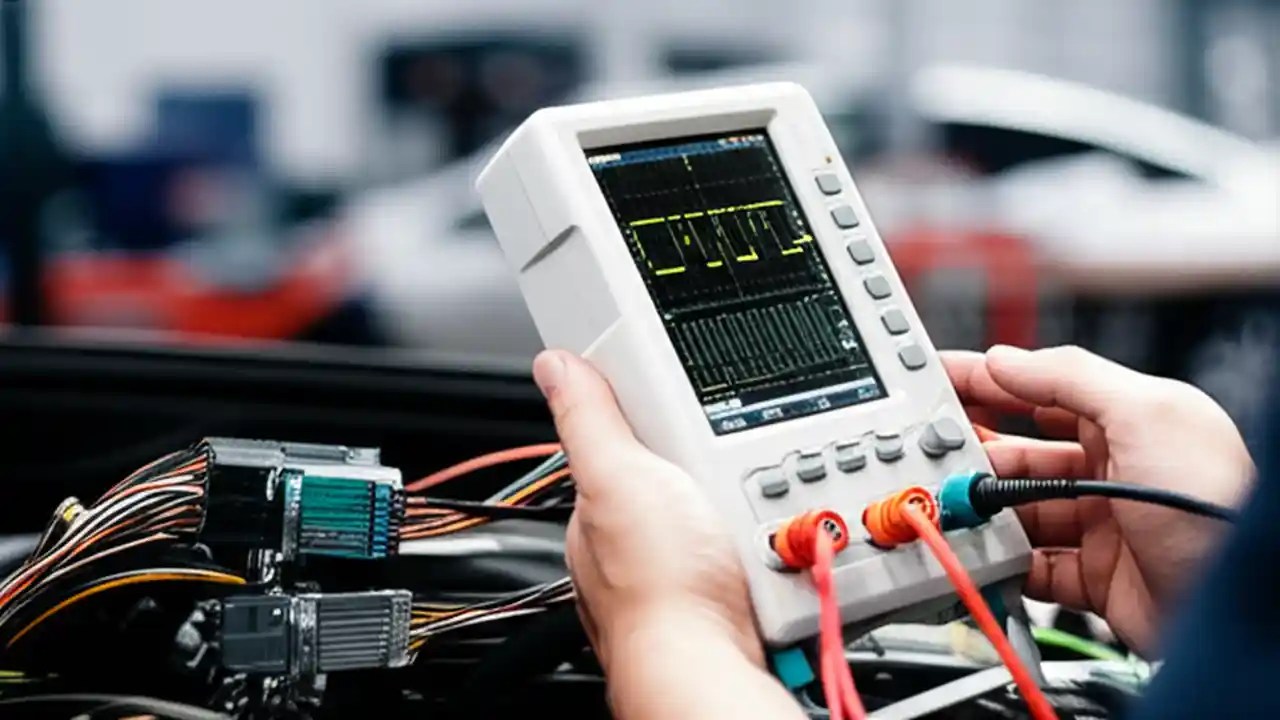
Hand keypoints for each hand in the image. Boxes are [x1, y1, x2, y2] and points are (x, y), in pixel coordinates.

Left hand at [532, 349, 805, 719]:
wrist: (712, 666)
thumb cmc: (659, 586)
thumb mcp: (618, 477)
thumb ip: (589, 421)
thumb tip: (555, 364)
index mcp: (599, 516)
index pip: (621, 451)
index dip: (651, 426)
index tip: (681, 409)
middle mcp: (634, 552)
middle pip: (678, 484)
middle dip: (708, 471)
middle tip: (733, 463)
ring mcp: (682, 579)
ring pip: (720, 521)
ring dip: (745, 510)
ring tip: (760, 504)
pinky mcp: (729, 603)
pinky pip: (754, 556)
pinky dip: (769, 548)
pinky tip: (776, 545)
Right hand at [943, 345, 1254, 654]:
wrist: (1237, 605)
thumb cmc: (1214, 503)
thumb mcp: (1145, 413)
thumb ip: (1070, 376)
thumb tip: (1006, 359)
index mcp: (1127, 420)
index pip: (1041, 389)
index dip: (988, 382)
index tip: (938, 379)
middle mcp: (1112, 470)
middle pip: (1021, 454)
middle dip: (976, 453)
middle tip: (934, 454)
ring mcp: (1101, 526)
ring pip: (1020, 511)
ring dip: (986, 510)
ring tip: (958, 508)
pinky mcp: (1095, 579)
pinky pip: (1032, 566)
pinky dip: (1004, 562)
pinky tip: (988, 553)